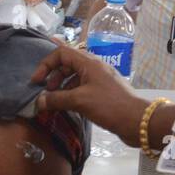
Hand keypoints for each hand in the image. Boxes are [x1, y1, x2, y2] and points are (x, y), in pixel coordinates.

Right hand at [31, 43, 148, 146]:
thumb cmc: (109, 105)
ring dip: (62, 86)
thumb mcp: (79, 101)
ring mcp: (99, 80)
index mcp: (89, 63)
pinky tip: (68, 106)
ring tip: (55, 101)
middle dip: (54, 76)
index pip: (62, 53)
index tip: (37, 81)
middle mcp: (94, 67)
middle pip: (67, 64)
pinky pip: (82, 87)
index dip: (46, 64)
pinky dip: (71, 94)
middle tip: (46, 91)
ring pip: (74, 77)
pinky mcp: (103, 92)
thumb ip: (56, 99)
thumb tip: (39, 101)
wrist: (138, 121)